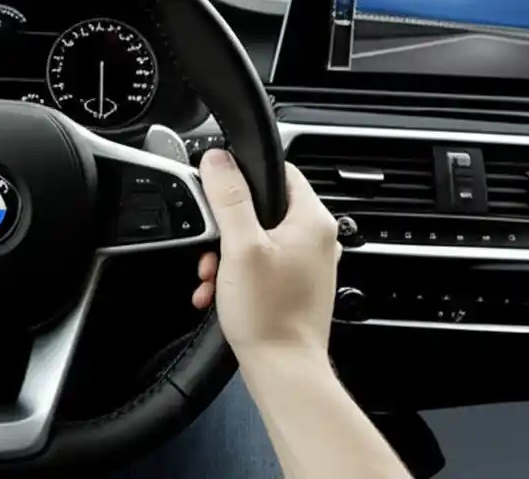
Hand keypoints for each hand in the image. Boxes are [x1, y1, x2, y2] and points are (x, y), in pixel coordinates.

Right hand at [197, 149, 338, 361]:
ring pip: (256, 239)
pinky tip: (220, 292)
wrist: (283, 369)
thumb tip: (218, 159)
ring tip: (214, 278)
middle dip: (226, 229)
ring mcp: (307, 263)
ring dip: (226, 256)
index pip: (279, 171)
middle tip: (212, 251)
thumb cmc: (269, 315)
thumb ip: (229, 198)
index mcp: (312, 220)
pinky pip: (260, 264)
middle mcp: (316, 238)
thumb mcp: (240, 247)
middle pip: (261, 208)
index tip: (218, 191)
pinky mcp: (295, 285)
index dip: (243, 176)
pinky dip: (236, 274)